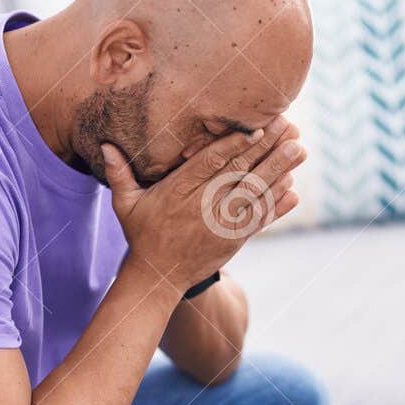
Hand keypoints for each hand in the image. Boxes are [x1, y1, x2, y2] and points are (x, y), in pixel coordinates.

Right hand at [103, 117, 303, 289]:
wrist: (159, 277)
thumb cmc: (142, 234)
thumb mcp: (126, 204)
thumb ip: (120, 174)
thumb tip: (105, 146)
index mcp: (177, 193)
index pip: (209, 165)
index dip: (234, 146)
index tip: (255, 127)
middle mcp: (202, 208)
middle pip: (238, 174)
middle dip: (265, 149)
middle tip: (289, 127)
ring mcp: (220, 225)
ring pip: (253, 194)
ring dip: (279, 172)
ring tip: (299, 150)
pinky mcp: (233, 239)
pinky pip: (258, 219)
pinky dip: (276, 204)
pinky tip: (292, 186)